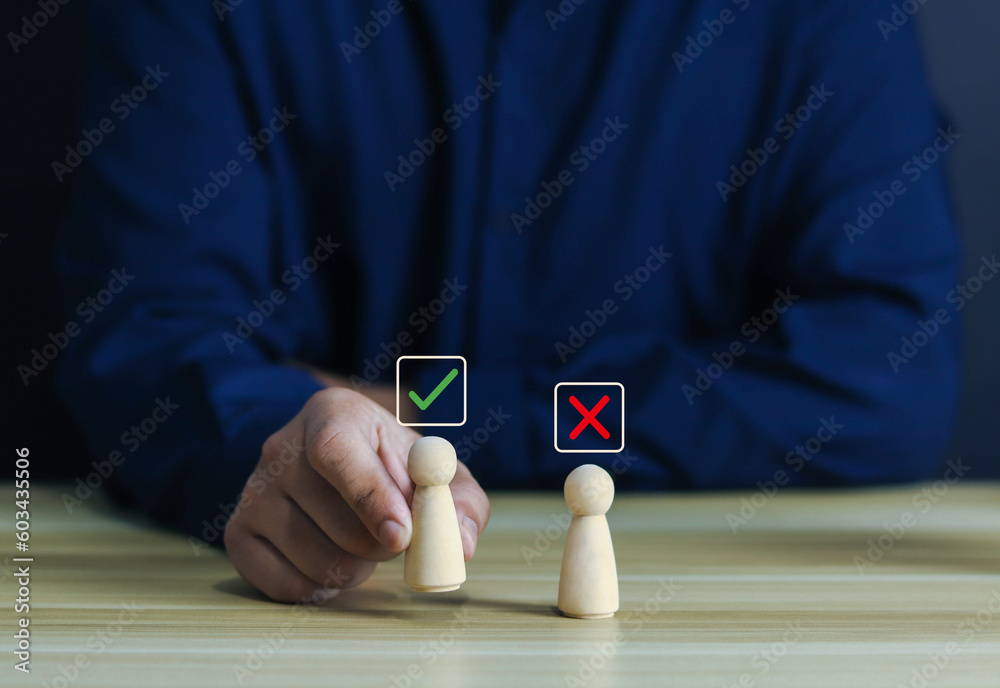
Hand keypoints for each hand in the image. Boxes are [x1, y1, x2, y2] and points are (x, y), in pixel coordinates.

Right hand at [224, 387, 489, 602]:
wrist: (338, 467)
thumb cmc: (393, 467)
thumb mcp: (434, 470)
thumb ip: (459, 501)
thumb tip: (459, 546)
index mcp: (333, 414)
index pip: (336, 454)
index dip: (370, 498)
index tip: (402, 535)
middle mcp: (281, 447)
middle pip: (334, 519)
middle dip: (380, 545)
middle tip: (395, 537)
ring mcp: (253, 491)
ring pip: (313, 558)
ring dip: (355, 568)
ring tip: (362, 543)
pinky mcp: (239, 532)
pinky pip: (285, 585)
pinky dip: (321, 587)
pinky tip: (333, 559)